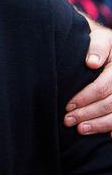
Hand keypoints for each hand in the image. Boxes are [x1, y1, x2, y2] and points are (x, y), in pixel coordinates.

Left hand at [64, 19, 111, 134]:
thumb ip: (96, 47)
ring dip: (98, 124)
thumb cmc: (94, 42)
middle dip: (87, 113)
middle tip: (68, 120)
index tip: (68, 105)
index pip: (103, 86)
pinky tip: (105, 136)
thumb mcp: (97, 38)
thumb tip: (92, 63)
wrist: (102, 46)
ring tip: (80, 129)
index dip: (85, 98)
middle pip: (109, 103)